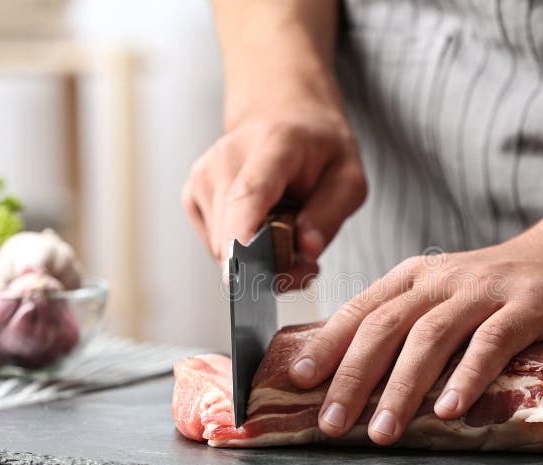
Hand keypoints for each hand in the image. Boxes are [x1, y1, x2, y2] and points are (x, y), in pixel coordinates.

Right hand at [182, 91, 366, 286]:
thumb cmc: (318, 149)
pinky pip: (215, 246)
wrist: (286, 118)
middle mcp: (228, 157)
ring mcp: (204, 175)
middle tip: (306, 261)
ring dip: (257, 260)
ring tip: (287, 238)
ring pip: (223, 249)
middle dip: (271, 265)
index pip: (250, 193)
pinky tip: (262, 231)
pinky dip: (241, 251)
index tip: (240, 268)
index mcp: (274, 144)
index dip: (243, 233)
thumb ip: (330, 215)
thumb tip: (306, 251)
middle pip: (233, 233)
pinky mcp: (193, 194)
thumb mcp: (349, 178)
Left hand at [288, 230, 542, 444]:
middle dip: (354, 376)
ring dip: (402, 387)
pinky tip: (448, 410)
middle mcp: (443, 279)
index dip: (328, 344)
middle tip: (332, 422)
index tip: (299, 380)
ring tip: (383, 431)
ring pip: (431, 336)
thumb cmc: (500, 287)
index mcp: (415, 276)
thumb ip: (408, 321)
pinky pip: (492, 342)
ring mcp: (486, 290)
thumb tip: (353, 370)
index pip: (362, 309)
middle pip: (386, 326)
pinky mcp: (529, 306)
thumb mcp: (445, 294)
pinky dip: (467, 376)